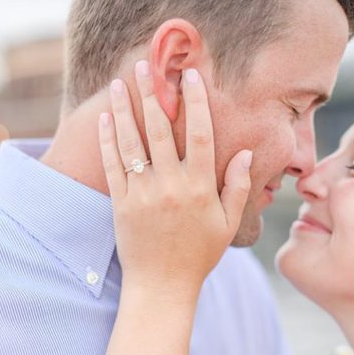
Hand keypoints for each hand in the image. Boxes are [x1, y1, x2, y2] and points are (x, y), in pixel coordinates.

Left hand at [97, 61, 251, 302]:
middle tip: (147, 65)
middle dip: (153, 94)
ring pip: (132, 143)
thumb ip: (238, 184)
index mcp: (200, 186)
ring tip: (121, 82)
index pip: (201, 134)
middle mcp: (170, 186)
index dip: (196, 102)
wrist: (161, 289)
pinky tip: (106, 119)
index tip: (191, 75)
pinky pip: (113, 167)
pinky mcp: (120, 205)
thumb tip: (247, 152)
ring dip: (125, 110)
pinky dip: (108, 141)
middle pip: (161, 131)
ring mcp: (142, 195)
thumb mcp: (229, 221)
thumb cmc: (200, 254)